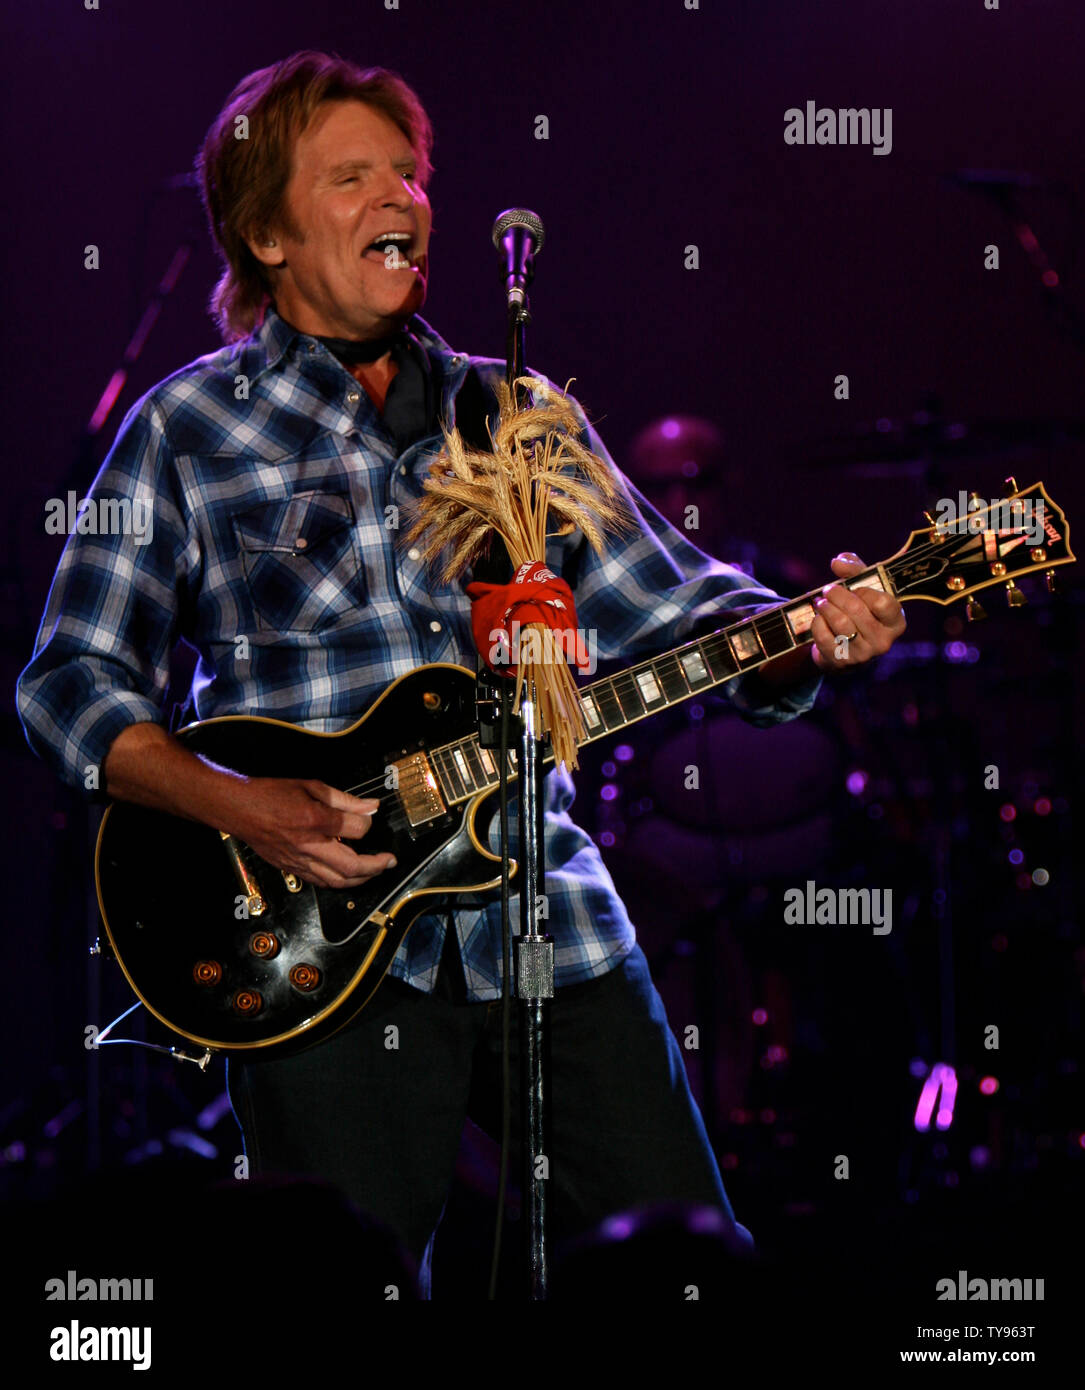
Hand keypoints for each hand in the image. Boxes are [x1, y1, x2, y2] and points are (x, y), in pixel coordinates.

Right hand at [226, 779, 395, 888]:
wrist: (237, 809)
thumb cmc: (270, 794)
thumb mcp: (310, 786)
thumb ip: (343, 799)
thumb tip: (369, 806)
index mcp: (314, 820)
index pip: (356, 830)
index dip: (368, 824)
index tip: (369, 818)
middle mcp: (308, 845)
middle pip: (351, 866)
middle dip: (376, 866)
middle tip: (389, 861)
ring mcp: (298, 861)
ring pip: (337, 881)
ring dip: (361, 879)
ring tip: (375, 871)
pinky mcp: (290, 868)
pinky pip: (320, 882)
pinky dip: (338, 881)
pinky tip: (347, 875)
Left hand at [810, 553, 905, 670]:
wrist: (847, 648)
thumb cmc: (860, 611)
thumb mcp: (864, 588)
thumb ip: (855, 569)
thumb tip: (838, 563)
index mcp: (896, 622)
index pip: (883, 602)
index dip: (864, 591)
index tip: (855, 587)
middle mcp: (883, 641)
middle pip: (856, 610)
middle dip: (837, 595)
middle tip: (829, 590)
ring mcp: (863, 654)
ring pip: (840, 623)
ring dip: (825, 608)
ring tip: (821, 602)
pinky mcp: (842, 661)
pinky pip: (824, 636)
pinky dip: (817, 623)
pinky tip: (819, 618)